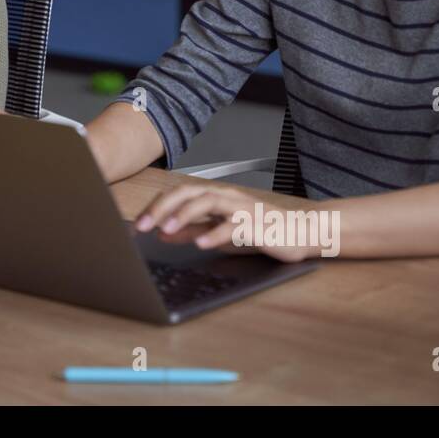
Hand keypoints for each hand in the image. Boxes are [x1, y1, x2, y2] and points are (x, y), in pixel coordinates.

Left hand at [134, 182, 324, 262]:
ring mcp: (242, 208)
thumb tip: (161, 233)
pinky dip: (216, 233)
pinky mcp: (258, 224)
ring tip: (166, 229)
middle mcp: (227, 197)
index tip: (137, 225)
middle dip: (163, 208)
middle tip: (143, 225)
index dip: (156, 207)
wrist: (301, 232)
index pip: (179, 194)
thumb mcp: (220, 232)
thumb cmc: (261, 230)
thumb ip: (192, 230)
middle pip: (189, 194)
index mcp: (216, 197)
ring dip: (185, 215)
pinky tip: (201, 243)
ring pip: (209, 202)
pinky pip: (234, 226)